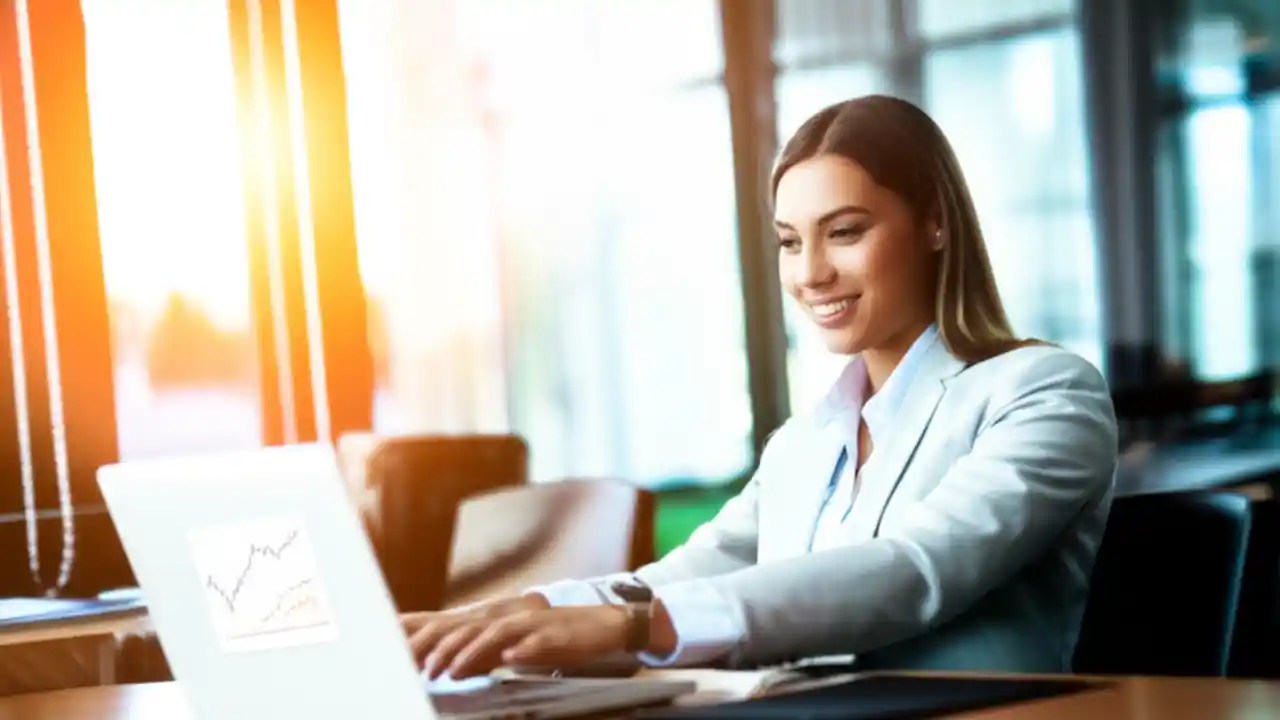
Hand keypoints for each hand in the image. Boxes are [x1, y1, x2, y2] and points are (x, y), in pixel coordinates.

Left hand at [403, 594, 549, 668]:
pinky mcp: (553, 632)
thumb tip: (452, 667)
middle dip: (442, 650)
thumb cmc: (552, 639)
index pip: (453, 630)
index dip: (429, 642)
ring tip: (454, 671)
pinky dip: (521, 649)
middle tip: (423, 671)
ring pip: (495, 635)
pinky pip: (534, 640)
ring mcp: (530, 624)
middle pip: (467, 631)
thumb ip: (482, 655)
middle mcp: (507, 619)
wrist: (599, 626)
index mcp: (494, 623)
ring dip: (473, 652)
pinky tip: (510, 659)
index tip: (404, 658)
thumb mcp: (512, 648)